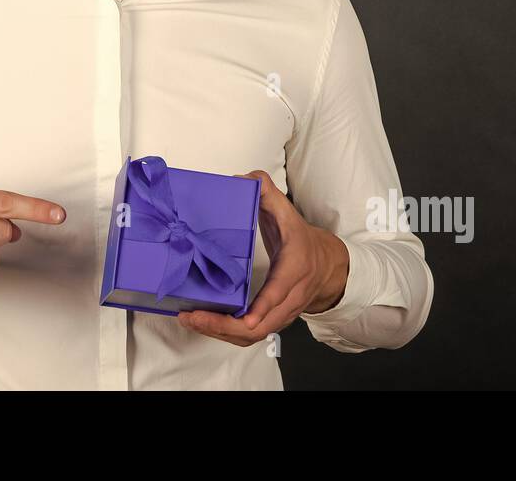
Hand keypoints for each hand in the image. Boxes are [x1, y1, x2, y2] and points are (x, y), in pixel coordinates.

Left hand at [177, 169, 348, 345]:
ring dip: (219, 332)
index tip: (246, 318)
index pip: (280, 291)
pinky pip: (248, 336)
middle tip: (193, 316)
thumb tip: (245, 178)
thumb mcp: (288, 212)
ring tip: (189, 320)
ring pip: (252, 335)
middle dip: (225, 325)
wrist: (325, 267)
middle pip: (260, 324)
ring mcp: (281, 314)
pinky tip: (201, 323)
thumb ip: (268, 192)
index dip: (263, 306)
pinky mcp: (271, 321)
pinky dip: (223, 333)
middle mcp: (289, 297)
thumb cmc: (300, 239)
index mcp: (294, 269)